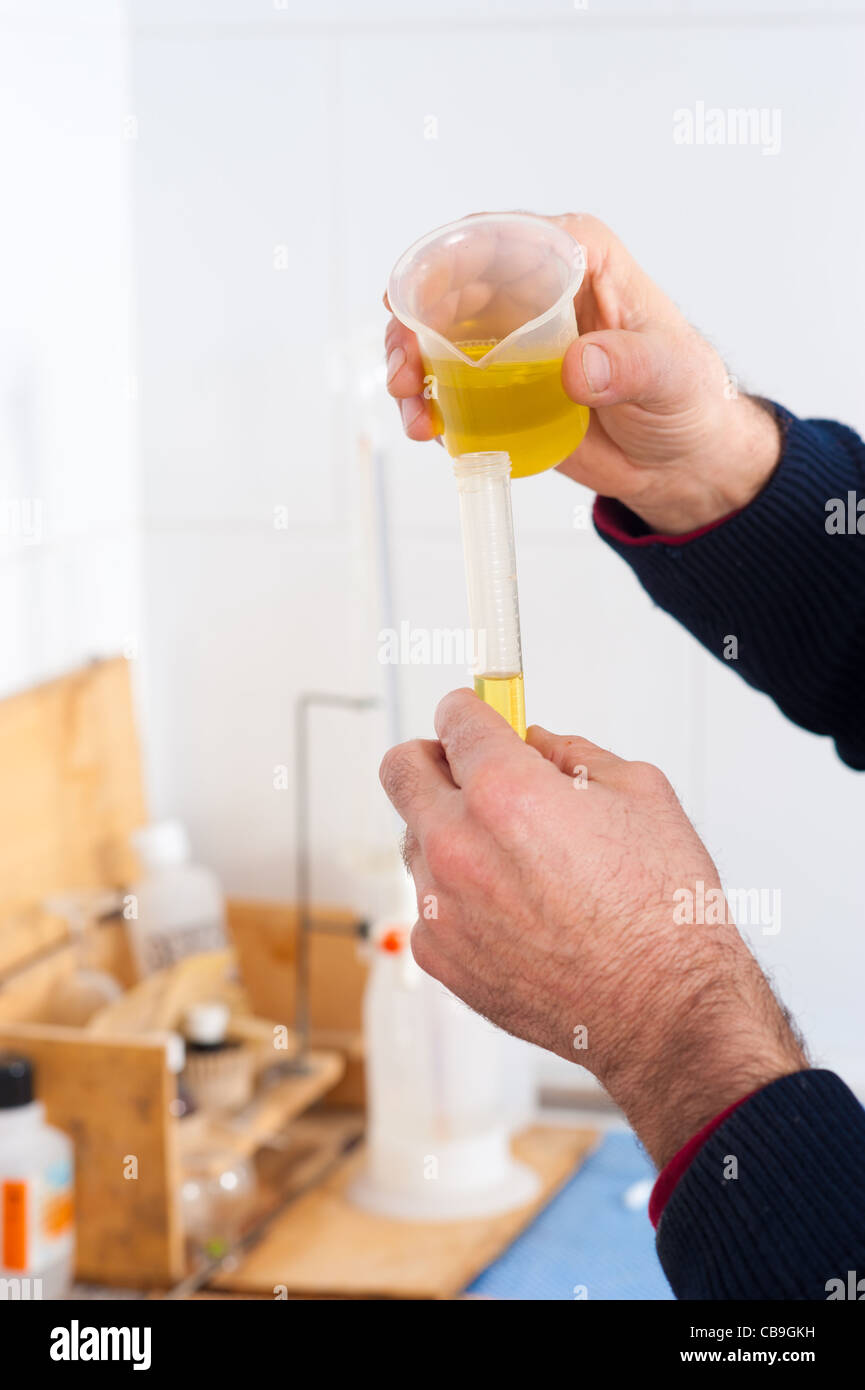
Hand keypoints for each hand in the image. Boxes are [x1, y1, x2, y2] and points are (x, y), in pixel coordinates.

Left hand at [379, 689, 805, 1167]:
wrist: (665, 1011)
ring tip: (516, 861)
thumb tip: (536, 743)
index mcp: (506, 791)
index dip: (470, 711)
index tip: (476, 716)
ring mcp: (441, 904)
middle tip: (471, 773)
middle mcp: (458, 845)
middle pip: (402, 769)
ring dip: (450, 833)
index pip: (452, 718)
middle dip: (436, 759)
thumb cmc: (664, 913)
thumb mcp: (641, 794)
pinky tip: (514, 912)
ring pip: (415, 839)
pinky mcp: (438, 954)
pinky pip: (429, 903)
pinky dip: (459, 897)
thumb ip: (574, 753)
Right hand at [384, 213, 781, 534]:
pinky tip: (429, 428)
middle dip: (415, 322)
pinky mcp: (500, 385)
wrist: (680, 459)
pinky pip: (447, 383)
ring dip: (410, 365)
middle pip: (453, 284)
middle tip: (407, 368)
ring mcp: (512, 338)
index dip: (450, 260)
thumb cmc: (687, 399)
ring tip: (412, 406)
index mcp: (579, 257)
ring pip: (438, 334)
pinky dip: (426, 402)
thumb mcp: (671, 376)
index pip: (504, 237)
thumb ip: (629, 365)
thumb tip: (579, 367)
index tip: (421, 298)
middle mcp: (536, 288)